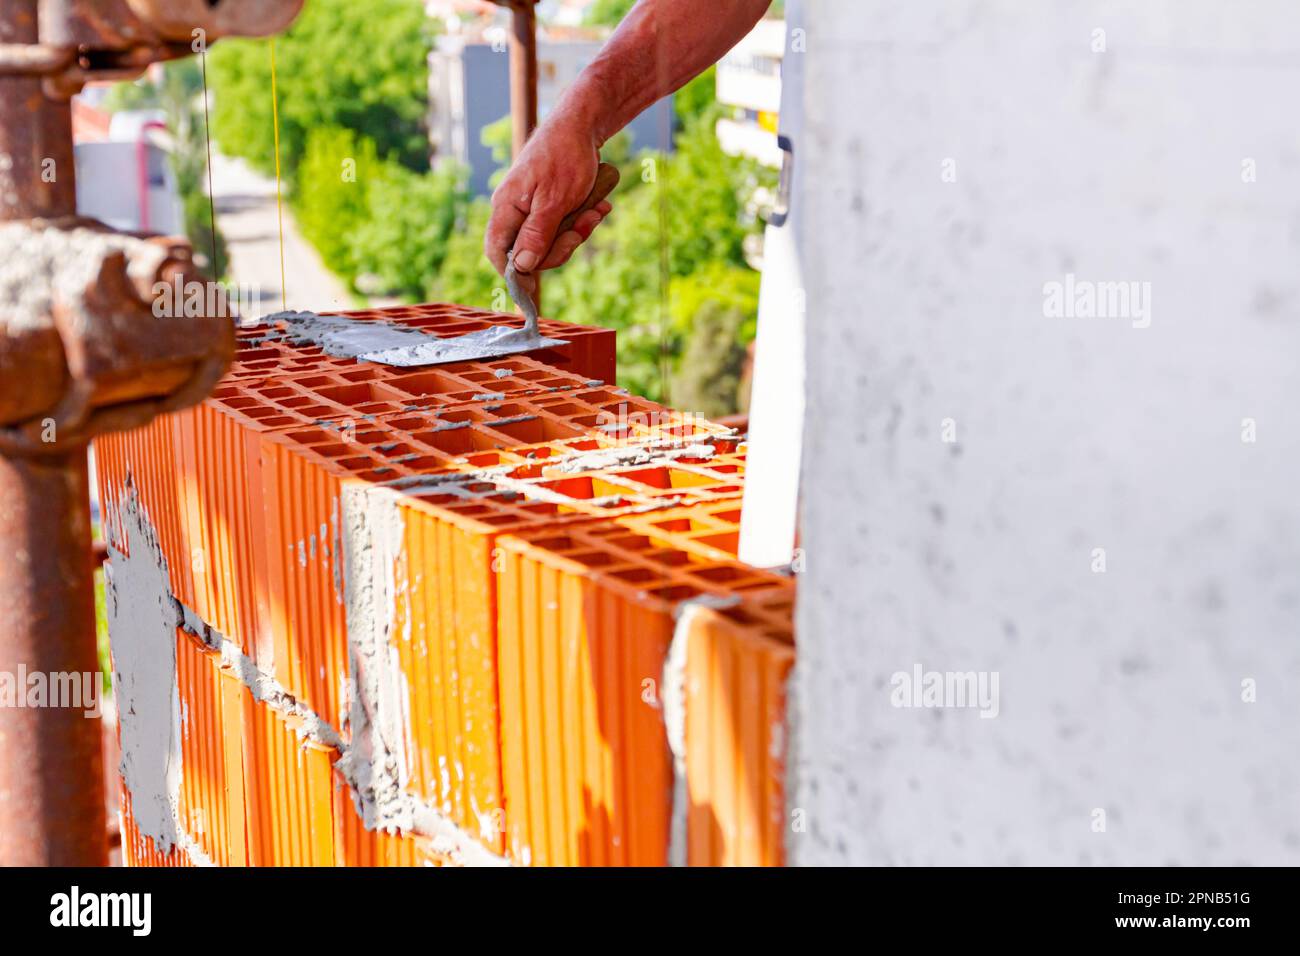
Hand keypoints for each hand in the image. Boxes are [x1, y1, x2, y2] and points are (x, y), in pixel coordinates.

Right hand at [484, 115, 612, 293]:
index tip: (537, 283)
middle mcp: (515, 208)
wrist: (583, 124)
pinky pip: (562, 225)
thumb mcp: (554, 201)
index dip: (513, 271)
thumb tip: (521, 267)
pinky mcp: (549, 203)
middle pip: (529, 251)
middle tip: (581, 232)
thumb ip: (537, 235)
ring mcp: (531, 206)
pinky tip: (598, 207)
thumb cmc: (565, 157)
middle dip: (560, 247)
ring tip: (596, 212)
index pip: (496, 251)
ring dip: (577, 232)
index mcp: (506, 207)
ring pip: (550, 240)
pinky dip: (581, 220)